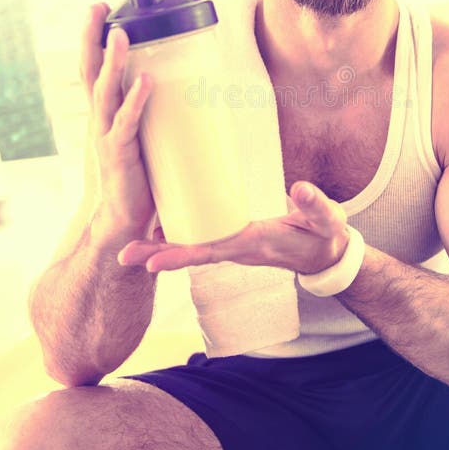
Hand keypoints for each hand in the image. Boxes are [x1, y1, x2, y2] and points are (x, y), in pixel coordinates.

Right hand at [81, 4, 155, 240]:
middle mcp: (101, 119)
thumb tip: (192, 87)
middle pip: (91, 71)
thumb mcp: (146, 136)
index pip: (95, 69)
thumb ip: (159, 113)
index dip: (94, 40)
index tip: (100, 9)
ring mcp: (107, 135)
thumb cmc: (141, 176)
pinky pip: (127, 122)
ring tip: (121, 33)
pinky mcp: (120, 153)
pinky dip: (136, 100)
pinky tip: (147, 80)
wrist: (125, 219)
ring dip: (113, 61)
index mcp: (106, 113)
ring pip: (106, 91)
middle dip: (93, 37)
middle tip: (98, 7)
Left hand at [117, 181, 349, 274]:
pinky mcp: (235, 239)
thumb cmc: (325, 235)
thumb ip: (315, 204)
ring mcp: (234, 246)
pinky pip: (201, 241)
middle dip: (157, 255)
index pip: (212, 250)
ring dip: (160, 248)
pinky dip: (178, 238)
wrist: (327, 255)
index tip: (152, 261)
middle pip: (192, 253)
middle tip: (121, 254)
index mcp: (255, 242)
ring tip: (128, 244)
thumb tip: (300, 188)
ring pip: (193, 248)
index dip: (181, 254)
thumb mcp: (327, 218)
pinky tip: (158, 230)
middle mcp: (238, 248)